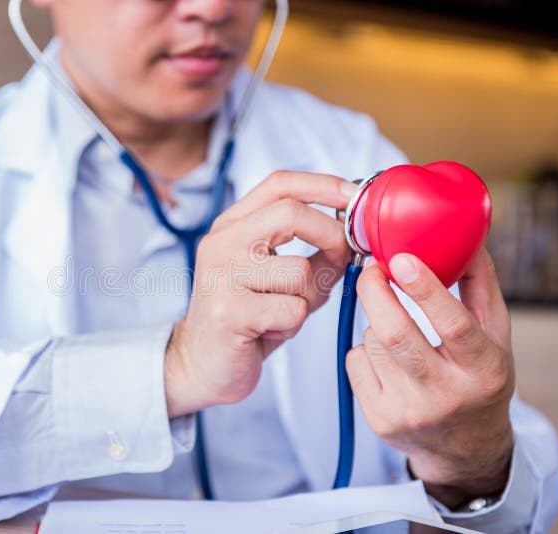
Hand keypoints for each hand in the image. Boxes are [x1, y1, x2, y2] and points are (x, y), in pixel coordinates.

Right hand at [165, 171, 355, 417]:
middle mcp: (221, 242)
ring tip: (284, 313)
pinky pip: (292, 309)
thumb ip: (315, 255)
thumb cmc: (248, 319)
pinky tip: (270, 330)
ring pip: (300, 269)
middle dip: (332, 235)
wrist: (202, 364)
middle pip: (291, 213)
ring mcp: (220, 275)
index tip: (354, 196)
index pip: (279, 184)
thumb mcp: (282, 278)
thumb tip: (355, 238)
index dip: (323, 184)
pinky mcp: (228, 311)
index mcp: (232, 226)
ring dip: (308, 298)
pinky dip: (294, 324)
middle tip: (346, 257)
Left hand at [347, 248, 514, 507]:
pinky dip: (364, 349)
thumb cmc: (479, 378)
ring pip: (372, 343)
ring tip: (397, 330)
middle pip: (395, 334)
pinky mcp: (380, 420)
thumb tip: (465, 235)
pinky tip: (385, 360)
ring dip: (377, 323)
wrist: (465, 449)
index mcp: (483, 369)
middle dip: (375, 292)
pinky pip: (355, 363)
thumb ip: (479, 284)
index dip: (426, 290)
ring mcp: (410, 411)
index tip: (402, 259)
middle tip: (373, 270)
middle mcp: (447, 394)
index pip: (454, 325)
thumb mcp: (494, 335)